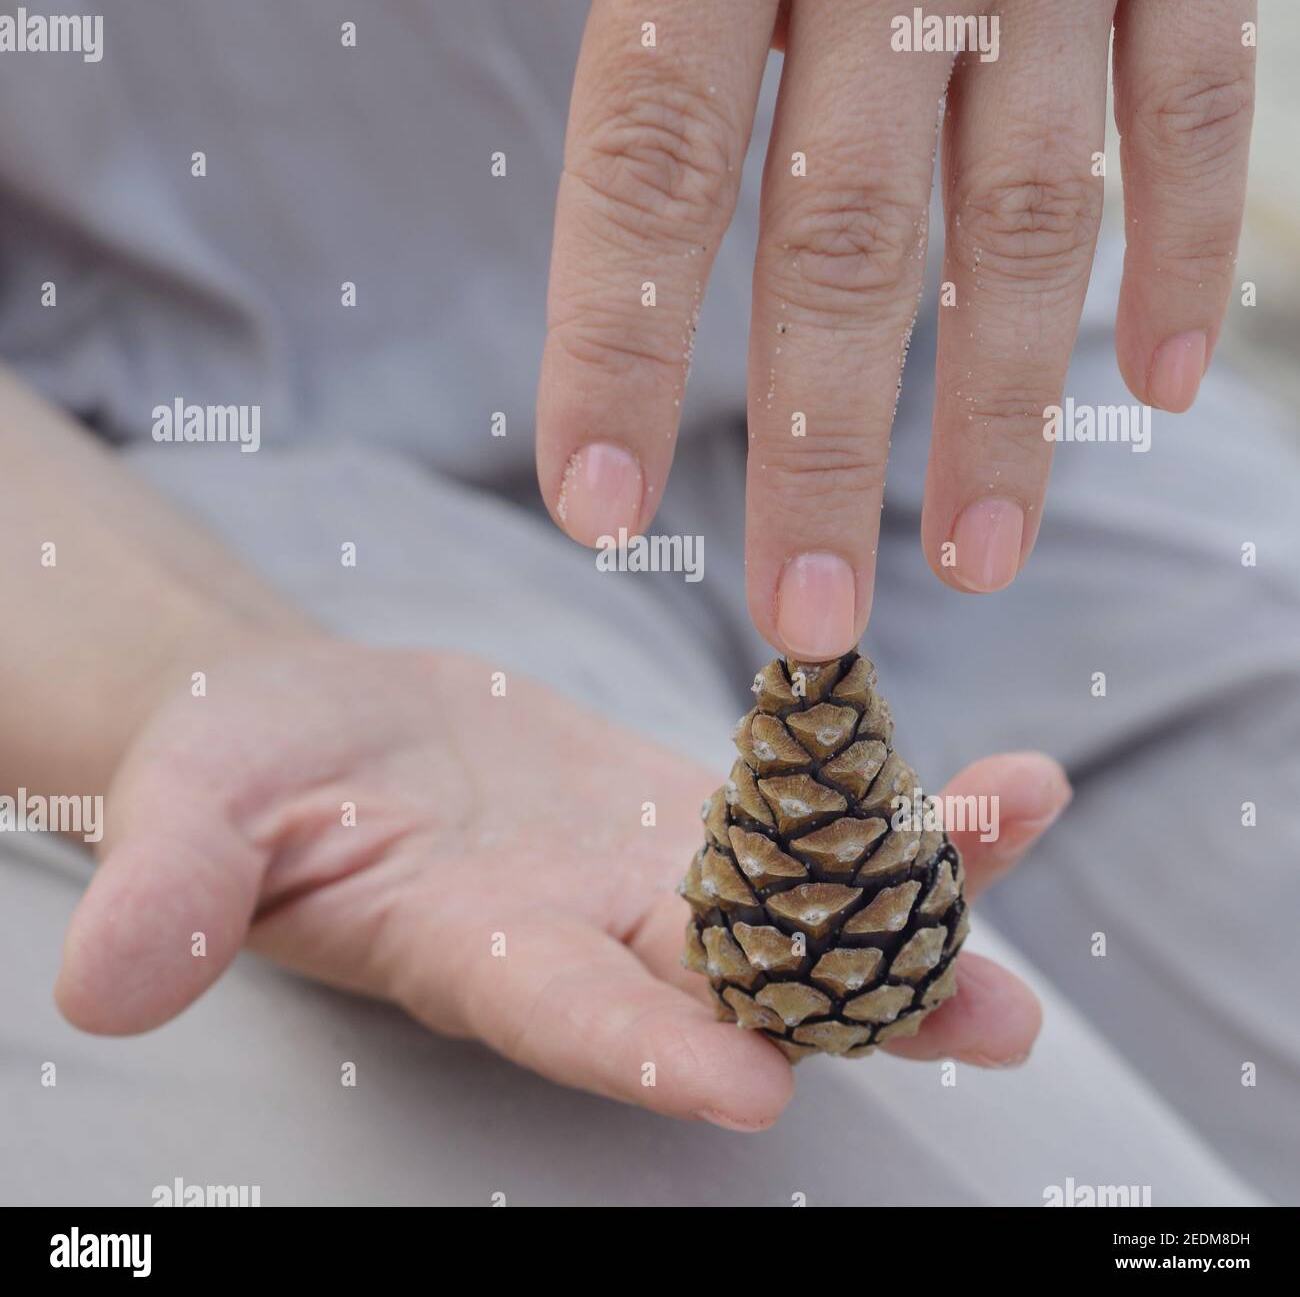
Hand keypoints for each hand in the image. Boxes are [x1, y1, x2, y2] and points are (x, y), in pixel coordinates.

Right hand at [56, 640, 1070, 1128]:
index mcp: (472, 948)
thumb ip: (174, 888)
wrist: (325, 725)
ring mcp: (650, 874)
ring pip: (802, 905)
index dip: (645, 1049)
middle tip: (988, 1016)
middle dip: (856, 998)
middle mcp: (584, 933)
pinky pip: (808, 820)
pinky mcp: (687, 810)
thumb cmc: (246, 773)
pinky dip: (898, 808)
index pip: (563, 1014)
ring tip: (1024, 846)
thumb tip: (109, 984)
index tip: (749, 1083)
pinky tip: (1000, 789)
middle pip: (733, 981)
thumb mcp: (191, 814)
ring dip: (918, 892)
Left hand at [536, 0, 1258, 657]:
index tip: (597, 509)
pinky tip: (1171, 384)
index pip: (648, 160)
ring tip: (975, 563)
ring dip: (1005, 410)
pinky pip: (1204, 101)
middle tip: (802, 617)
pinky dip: (1187, 249)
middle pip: (843, 236)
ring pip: (1029, 211)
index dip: (618, 344)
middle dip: (825, 444)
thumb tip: (627, 165)